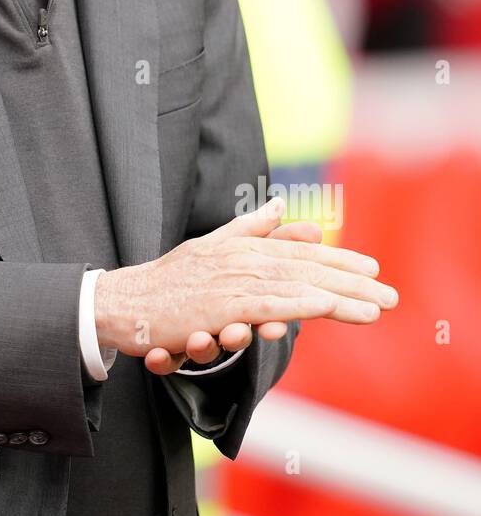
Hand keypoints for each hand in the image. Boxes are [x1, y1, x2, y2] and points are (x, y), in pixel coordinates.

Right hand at [94, 196, 398, 361]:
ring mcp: (231, 282)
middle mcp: (242, 260)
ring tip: (374, 308)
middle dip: (352, 282)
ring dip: (338, 298)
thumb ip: (249, 228)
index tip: (373, 269)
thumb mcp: (211, 247)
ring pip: (295, 287)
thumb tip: (279, 207)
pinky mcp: (219, 306)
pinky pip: (265, 304)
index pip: (300, 253)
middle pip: (307, 270)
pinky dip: (297, 303)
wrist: (124, 301)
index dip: (339, 260)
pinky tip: (324, 307)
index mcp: (242, 247)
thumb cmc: (167, 282)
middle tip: (390, 295)